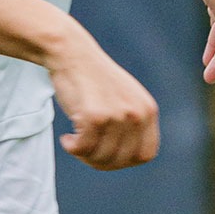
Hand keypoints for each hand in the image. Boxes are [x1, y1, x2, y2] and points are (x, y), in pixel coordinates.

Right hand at [47, 26, 158, 170]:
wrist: (72, 52)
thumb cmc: (93, 79)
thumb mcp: (124, 99)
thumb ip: (132, 125)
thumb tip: (127, 159)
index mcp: (148, 110)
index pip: (146, 154)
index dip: (125, 161)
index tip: (106, 155)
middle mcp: (137, 113)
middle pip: (122, 160)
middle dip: (100, 161)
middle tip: (84, 151)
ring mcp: (117, 115)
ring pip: (102, 156)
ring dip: (84, 155)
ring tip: (74, 142)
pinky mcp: (95, 115)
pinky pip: (84, 148)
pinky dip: (72, 148)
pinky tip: (66, 138)